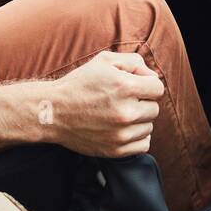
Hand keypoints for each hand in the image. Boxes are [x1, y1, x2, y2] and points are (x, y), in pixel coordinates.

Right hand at [42, 51, 164, 156]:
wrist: (53, 111)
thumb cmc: (79, 83)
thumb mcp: (104, 61)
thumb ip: (134, 62)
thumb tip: (152, 76)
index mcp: (125, 87)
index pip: (157, 88)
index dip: (146, 84)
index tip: (134, 86)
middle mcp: (126, 112)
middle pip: (154, 108)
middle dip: (142, 102)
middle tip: (122, 100)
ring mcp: (121, 134)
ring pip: (149, 127)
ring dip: (138, 120)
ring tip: (117, 114)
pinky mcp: (116, 150)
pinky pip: (143, 144)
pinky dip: (136, 137)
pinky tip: (121, 128)